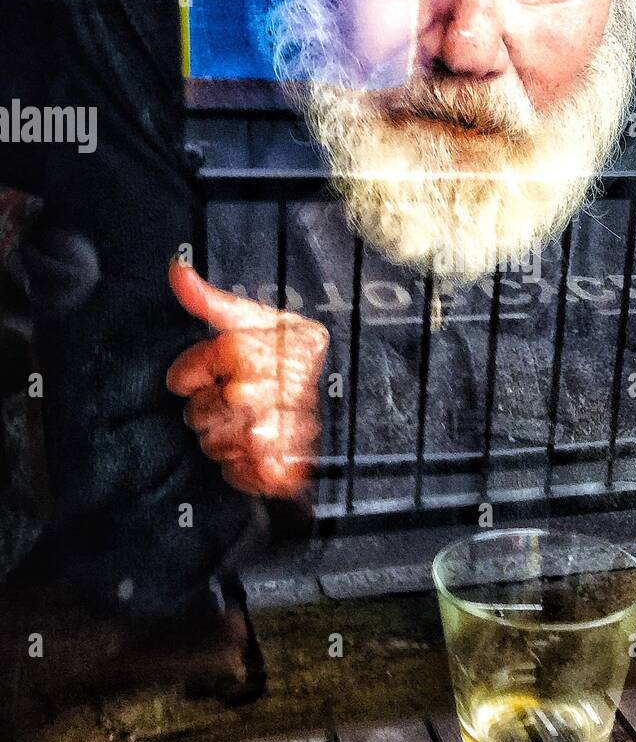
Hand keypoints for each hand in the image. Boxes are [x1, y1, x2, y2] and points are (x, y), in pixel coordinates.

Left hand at [167, 261, 328, 497]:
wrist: (354, 386)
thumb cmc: (295, 350)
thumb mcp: (254, 315)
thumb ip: (209, 298)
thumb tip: (175, 267)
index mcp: (243, 354)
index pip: (181, 378)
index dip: (194, 372)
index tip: (217, 369)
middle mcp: (253, 395)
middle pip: (194, 415)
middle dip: (210, 406)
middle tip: (241, 396)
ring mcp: (266, 436)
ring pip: (213, 446)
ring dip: (227, 437)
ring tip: (256, 419)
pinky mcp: (279, 469)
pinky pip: (238, 474)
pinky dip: (248, 468)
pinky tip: (265, 448)